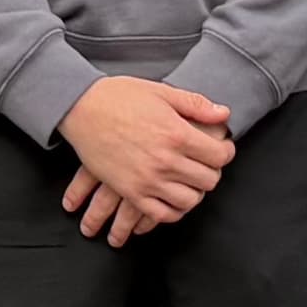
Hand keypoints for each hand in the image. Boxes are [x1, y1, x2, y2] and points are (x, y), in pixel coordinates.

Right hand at [58, 79, 235, 243]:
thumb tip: (224, 114)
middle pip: (208, 180)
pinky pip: (162, 214)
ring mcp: (148, 180)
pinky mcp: (130, 192)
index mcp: (176, 133)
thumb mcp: (160, 91)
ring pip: (190, 201)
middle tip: (206, 163)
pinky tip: (172, 198)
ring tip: (190, 180)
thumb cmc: (119, 97)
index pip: (219, 156)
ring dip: (195, 191)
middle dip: (212, 171)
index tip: (222, 148)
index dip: (226, 152)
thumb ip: (195, 104)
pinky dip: (173, 210)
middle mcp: (166, 160)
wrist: (80, 108)